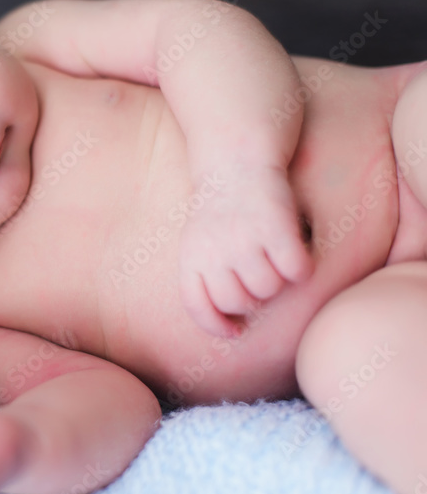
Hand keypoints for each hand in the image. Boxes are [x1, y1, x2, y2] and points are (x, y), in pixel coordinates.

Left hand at [178, 164, 313, 337]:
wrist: (236, 162)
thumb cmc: (219, 214)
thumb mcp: (197, 245)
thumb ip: (205, 282)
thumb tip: (231, 330)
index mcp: (190, 256)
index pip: (198, 306)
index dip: (216, 326)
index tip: (235, 332)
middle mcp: (213, 250)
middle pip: (238, 303)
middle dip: (253, 299)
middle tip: (257, 275)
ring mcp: (244, 239)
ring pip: (269, 290)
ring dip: (278, 281)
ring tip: (273, 258)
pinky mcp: (276, 227)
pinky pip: (297, 271)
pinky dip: (302, 268)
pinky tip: (296, 252)